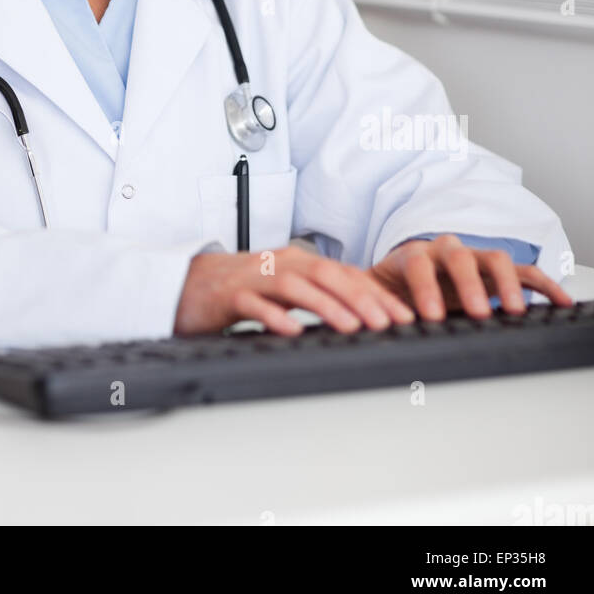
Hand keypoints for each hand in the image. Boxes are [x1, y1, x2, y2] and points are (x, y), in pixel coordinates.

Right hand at [174, 245, 416, 336]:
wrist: (189, 283)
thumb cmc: (243, 289)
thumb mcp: (286, 289)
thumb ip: (318, 296)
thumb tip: (363, 316)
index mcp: (298, 261)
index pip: (345, 274)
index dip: (377, 294)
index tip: (404, 316)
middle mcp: (280, 264)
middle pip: (326, 274)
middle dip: (360, 298)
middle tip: (387, 322)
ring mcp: (254, 278)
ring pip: (295, 286)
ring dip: (326, 305)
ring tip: (351, 326)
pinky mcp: (229, 296)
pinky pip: (254, 304)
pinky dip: (274, 316)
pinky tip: (292, 331)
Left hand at [367, 234, 573, 320]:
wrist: (404, 276)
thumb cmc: (390, 288)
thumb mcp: (373, 294)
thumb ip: (366, 303)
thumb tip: (352, 319)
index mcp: (412, 255)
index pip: (418, 263)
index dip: (425, 287)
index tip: (429, 315)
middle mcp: (445, 251)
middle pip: (461, 257)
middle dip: (470, 285)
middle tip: (478, 313)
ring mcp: (474, 258)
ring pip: (495, 259)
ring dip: (506, 284)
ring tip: (516, 311)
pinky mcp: (495, 272)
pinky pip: (524, 272)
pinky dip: (543, 284)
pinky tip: (560, 300)